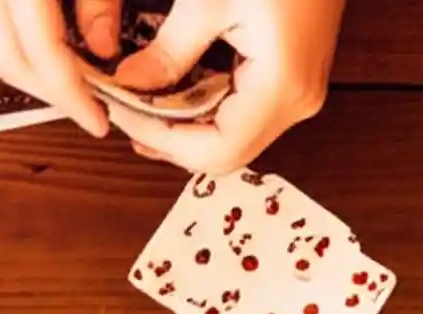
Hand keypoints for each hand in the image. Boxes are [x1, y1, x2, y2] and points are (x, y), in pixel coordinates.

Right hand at [0, 0, 119, 136]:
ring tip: (80, 86)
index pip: (40, 53)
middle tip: (90, 109)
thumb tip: (104, 50)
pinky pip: (0, 27)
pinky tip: (61, 54)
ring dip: (38, 76)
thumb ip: (99, 3)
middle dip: (51, 95)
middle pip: (9, 60)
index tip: (97, 121)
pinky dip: (28, 49)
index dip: (71, 95)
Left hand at [109, 0, 345, 172]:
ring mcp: (299, 94)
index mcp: (282, 88)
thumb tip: (128, 83)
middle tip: (124, 111)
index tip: (123, 112)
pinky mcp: (292, 80)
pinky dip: (202, 112)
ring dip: (183, 130)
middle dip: (168, 140)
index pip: (215, 150)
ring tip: (139, 106)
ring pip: (232, 140)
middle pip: (225, 154)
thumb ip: (168, 50)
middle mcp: (297, 102)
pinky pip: (242, 116)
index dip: (162, 139)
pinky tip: (172, 95)